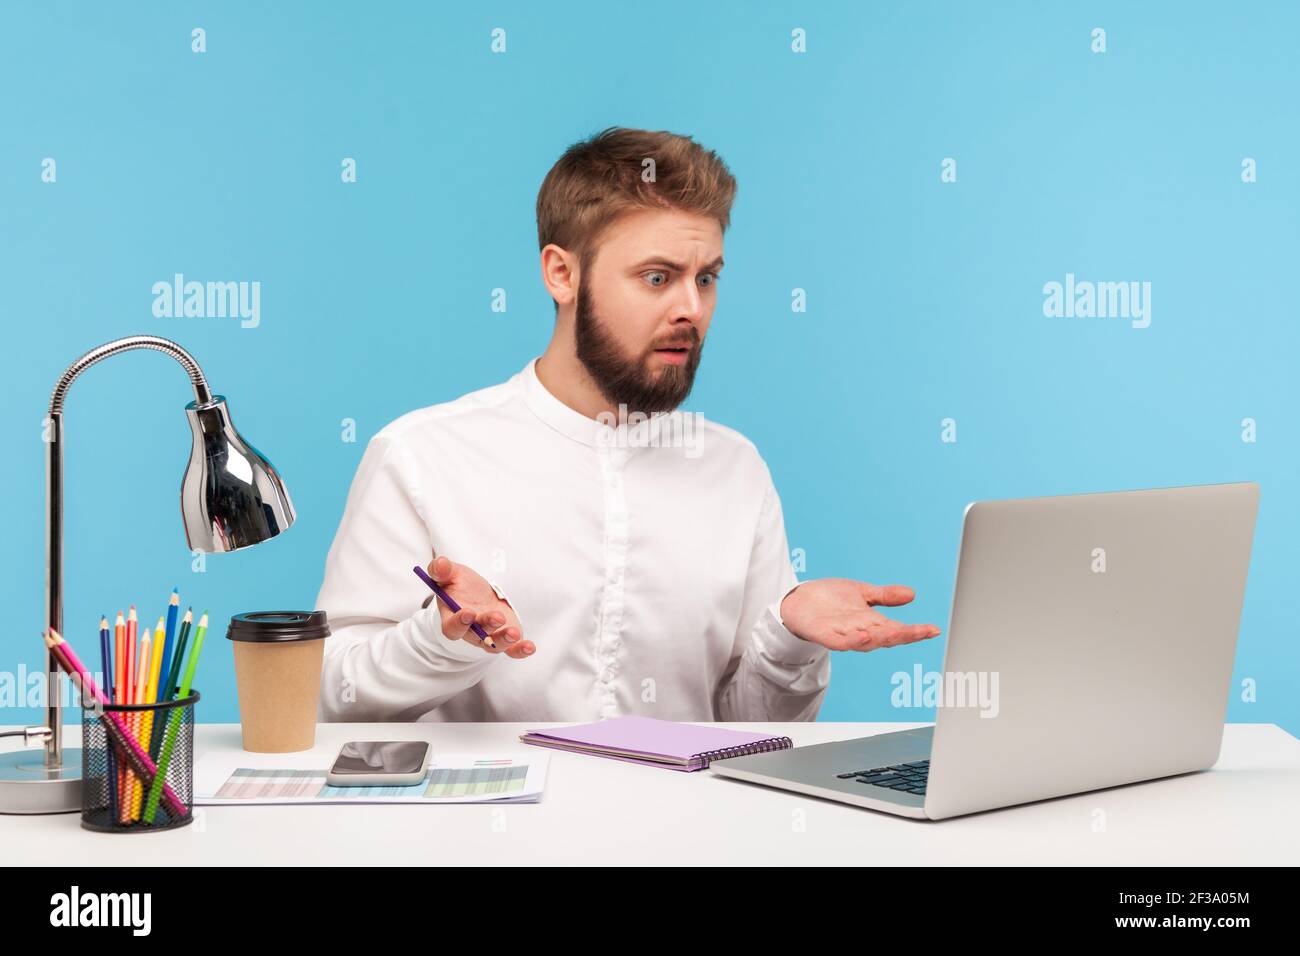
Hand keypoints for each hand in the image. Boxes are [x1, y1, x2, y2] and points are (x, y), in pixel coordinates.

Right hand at [425, 554, 532, 658]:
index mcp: (452, 618)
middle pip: (476, 636)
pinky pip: (511, 650)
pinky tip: (529, 647)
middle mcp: (470, 632)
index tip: (468, 613)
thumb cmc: (462, 586)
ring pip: (494, 645)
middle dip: (487, 627)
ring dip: (504, 640)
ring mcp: (488, 637)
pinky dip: (520, 650)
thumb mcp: (452, 573)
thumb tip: (440, 563)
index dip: (458, 623)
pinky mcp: (504, 639)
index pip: (451, 628)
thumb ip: (442, 570)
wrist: (480, 594)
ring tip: (514, 632)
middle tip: (498, 617)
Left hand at [779, 579, 940, 650]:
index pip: (898, 629)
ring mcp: (844, 634)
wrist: (798, 600)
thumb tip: (911, 594)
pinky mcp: (825, 634)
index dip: (916, 631)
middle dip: (905, 635)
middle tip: (923, 632)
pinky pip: (840, 641)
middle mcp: (861, 631)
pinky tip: (862, 636)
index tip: (934, 629)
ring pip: (866, 641)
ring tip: (897, 634)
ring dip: (880, 638)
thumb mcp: (862, 593)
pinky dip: (851, 641)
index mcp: (872, 623)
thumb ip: (885, 596)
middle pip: (886, 637)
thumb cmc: (831, 599)